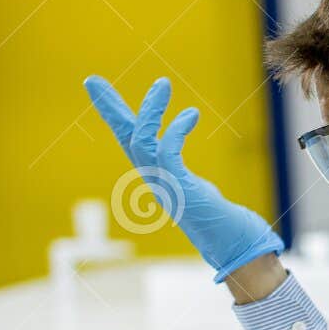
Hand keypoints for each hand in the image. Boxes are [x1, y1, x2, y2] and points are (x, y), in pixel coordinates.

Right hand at [84, 75, 283, 279]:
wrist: (236, 250)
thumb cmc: (224, 225)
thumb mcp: (200, 196)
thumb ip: (190, 186)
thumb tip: (197, 184)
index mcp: (157, 178)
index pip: (130, 141)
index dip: (115, 115)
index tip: (97, 87)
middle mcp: (155, 181)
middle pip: (125, 139)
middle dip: (109, 109)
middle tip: (92, 79)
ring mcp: (165, 186)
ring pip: (141, 142)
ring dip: (150, 111)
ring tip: (163, 83)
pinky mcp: (181, 189)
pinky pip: (167, 153)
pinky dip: (174, 131)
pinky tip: (191, 115)